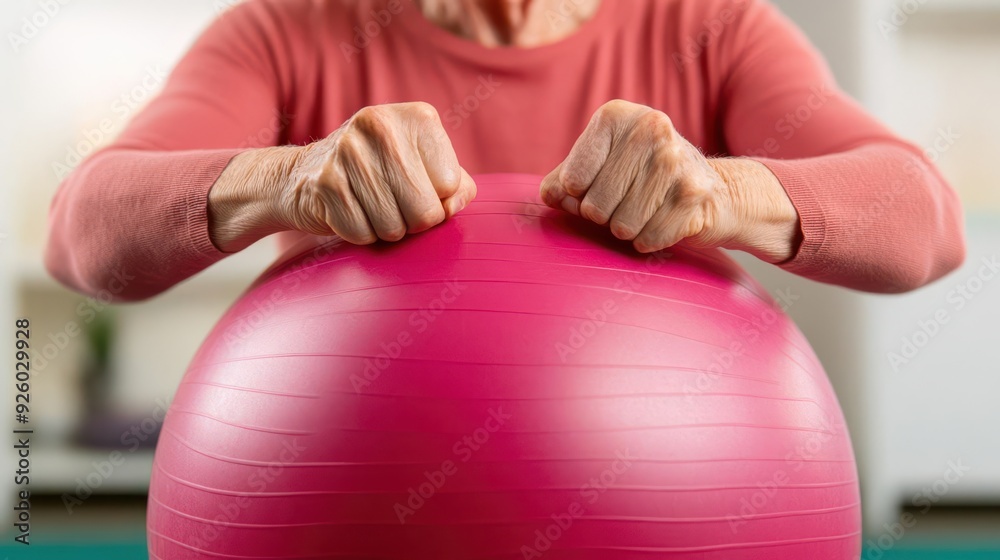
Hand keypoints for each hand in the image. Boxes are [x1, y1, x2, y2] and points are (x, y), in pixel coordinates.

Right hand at [209, 102, 475, 251]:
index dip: (439, 201)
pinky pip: (362, 233)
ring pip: (394, 226)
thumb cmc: (380, 174)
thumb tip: (452, 206)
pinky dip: (360, 234)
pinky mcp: (325, 181)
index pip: (451, 184)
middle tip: (396, 207)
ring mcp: (349, 151)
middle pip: (426, 210)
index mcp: (417, 117)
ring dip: (387, 230)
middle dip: (414, 222)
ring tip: (372, 207)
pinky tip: (349, 211)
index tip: (419, 191)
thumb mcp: (424, 167)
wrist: (304, 174)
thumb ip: (457, 186)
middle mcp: (382, 125)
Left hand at [539, 100, 799, 261]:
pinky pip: (649, 239)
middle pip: (594, 208)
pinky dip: (650, 240)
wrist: (714, 190)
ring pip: (620, 227)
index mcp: (616, 116)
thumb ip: (563, 183)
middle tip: (623, 202)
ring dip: (626, 230)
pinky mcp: (696, 194)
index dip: (576, 197)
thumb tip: (553, 196)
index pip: (571, 181)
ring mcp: (676, 160)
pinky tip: (663, 221)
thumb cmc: (639, 179)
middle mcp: (650, 128)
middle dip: (603, 217)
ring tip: (644, 211)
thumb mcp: (598, 169)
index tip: (592, 187)